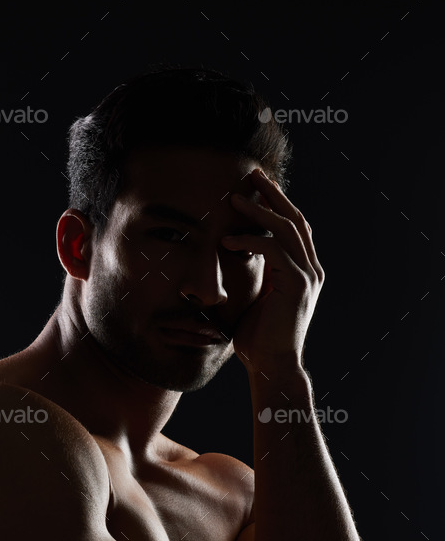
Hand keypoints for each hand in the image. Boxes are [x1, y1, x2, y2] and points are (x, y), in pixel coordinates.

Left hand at [222, 169, 323, 371]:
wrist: (272, 366)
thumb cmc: (259, 339)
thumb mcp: (257, 299)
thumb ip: (256, 276)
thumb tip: (235, 257)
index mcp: (304, 271)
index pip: (294, 227)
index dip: (277, 203)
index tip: (256, 185)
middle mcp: (311, 269)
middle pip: (294, 219)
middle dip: (272, 194)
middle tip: (251, 174)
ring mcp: (308, 276)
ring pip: (285, 229)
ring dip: (259, 210)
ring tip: (234, 200)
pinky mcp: (296, 284)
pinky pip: (274, 250)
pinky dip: (250, 241)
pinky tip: (229, 242)